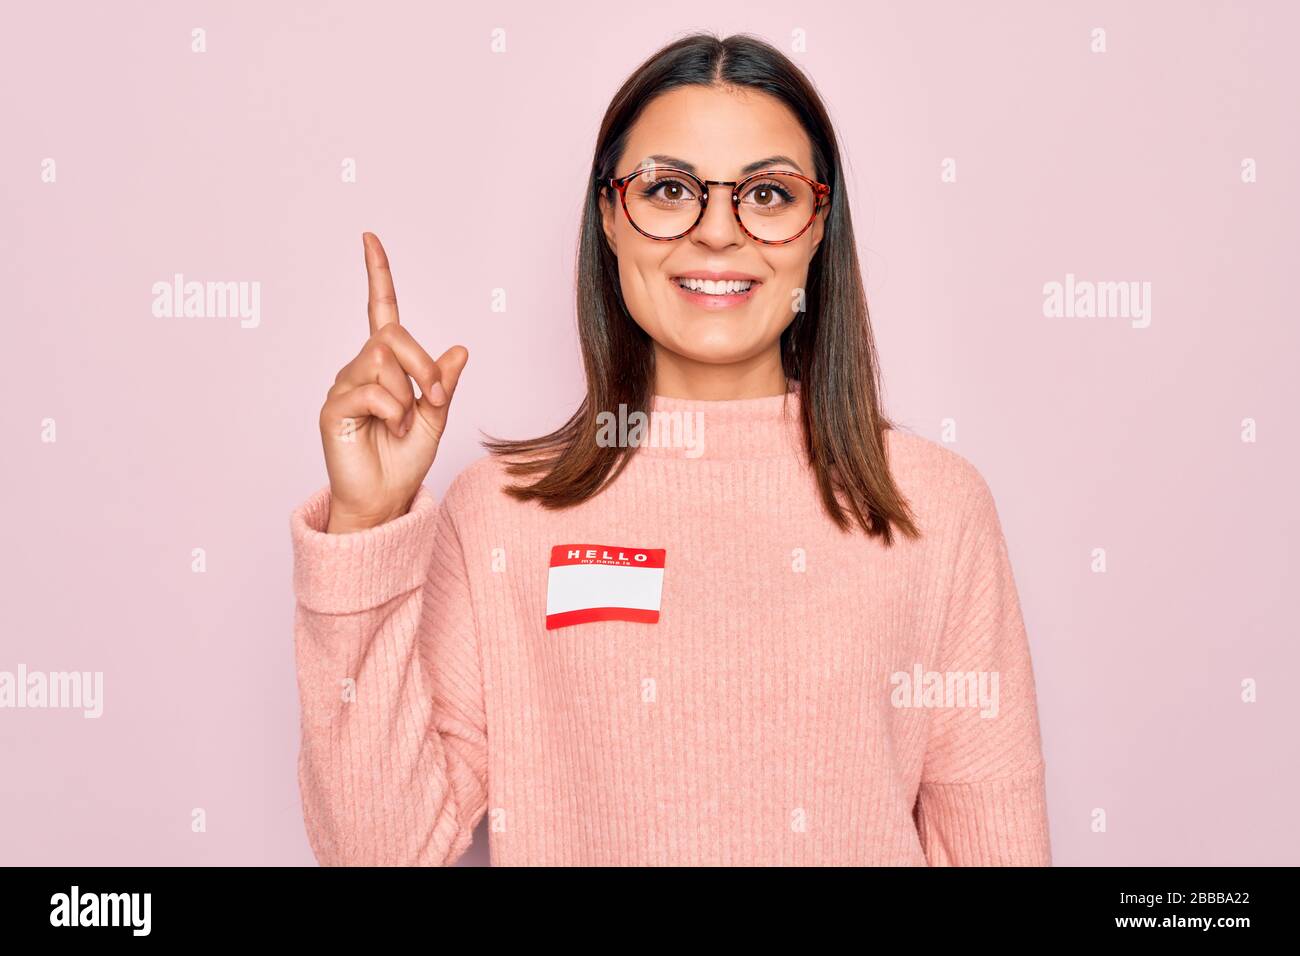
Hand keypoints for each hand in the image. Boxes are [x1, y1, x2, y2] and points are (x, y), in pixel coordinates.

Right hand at [318, 232, 468, 532]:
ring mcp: (344, 386)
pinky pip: (370, 390)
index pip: (380, 311)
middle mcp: (361, 368)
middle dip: (422, 364)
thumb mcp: (436, 418)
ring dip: (407, 394)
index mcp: (386, 366)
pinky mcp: (333, 408)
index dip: (377, 275)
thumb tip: (459, 350)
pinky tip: (390, 429)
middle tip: (434, 398)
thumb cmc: (404, 460)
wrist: (386, 499)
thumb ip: (443, 384)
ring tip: (404, 423)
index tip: (370, 239)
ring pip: (382, 361)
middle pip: (392, 335)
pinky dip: (393, 410)